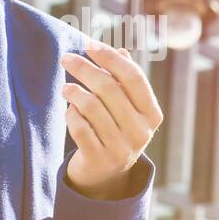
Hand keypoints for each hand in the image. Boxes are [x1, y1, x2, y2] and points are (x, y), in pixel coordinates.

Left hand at [61, 44, 162, 199]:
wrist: (107, 174)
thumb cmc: (116, 130)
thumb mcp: (127, 108)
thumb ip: (125, 81)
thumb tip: (121, 51)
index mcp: (152, 115)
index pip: (133, 78)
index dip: (110, 58)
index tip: (89, 45)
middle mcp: (141, 132)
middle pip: (109, 88)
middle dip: (84, 68)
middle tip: (66, 58)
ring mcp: (121, 148)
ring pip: (91, 107)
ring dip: (74, 91)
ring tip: (66, 87)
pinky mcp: (99, 159)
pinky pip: (79, 127)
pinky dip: (71, 114)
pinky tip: (70, 110)